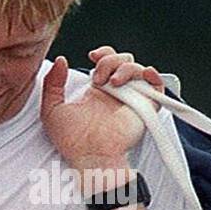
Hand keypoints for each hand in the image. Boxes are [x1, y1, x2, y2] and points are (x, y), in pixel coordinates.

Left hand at [41, 47, 164, 176]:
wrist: (90, 156)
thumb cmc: (71, 140)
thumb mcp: (52, 109)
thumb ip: (52, 84)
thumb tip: (60, 60)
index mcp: (97, 91)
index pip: (105, 62)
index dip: (102, 53)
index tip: (92, 56)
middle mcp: (116, 92)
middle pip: (123, 60)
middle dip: (110, 60)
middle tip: (98, 78)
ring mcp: (132, 98)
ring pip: (138, 68)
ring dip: (125, 68)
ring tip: (113, 82)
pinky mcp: (146, 107)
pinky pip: (158, 86)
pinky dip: (153, 76)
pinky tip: (143, 74)